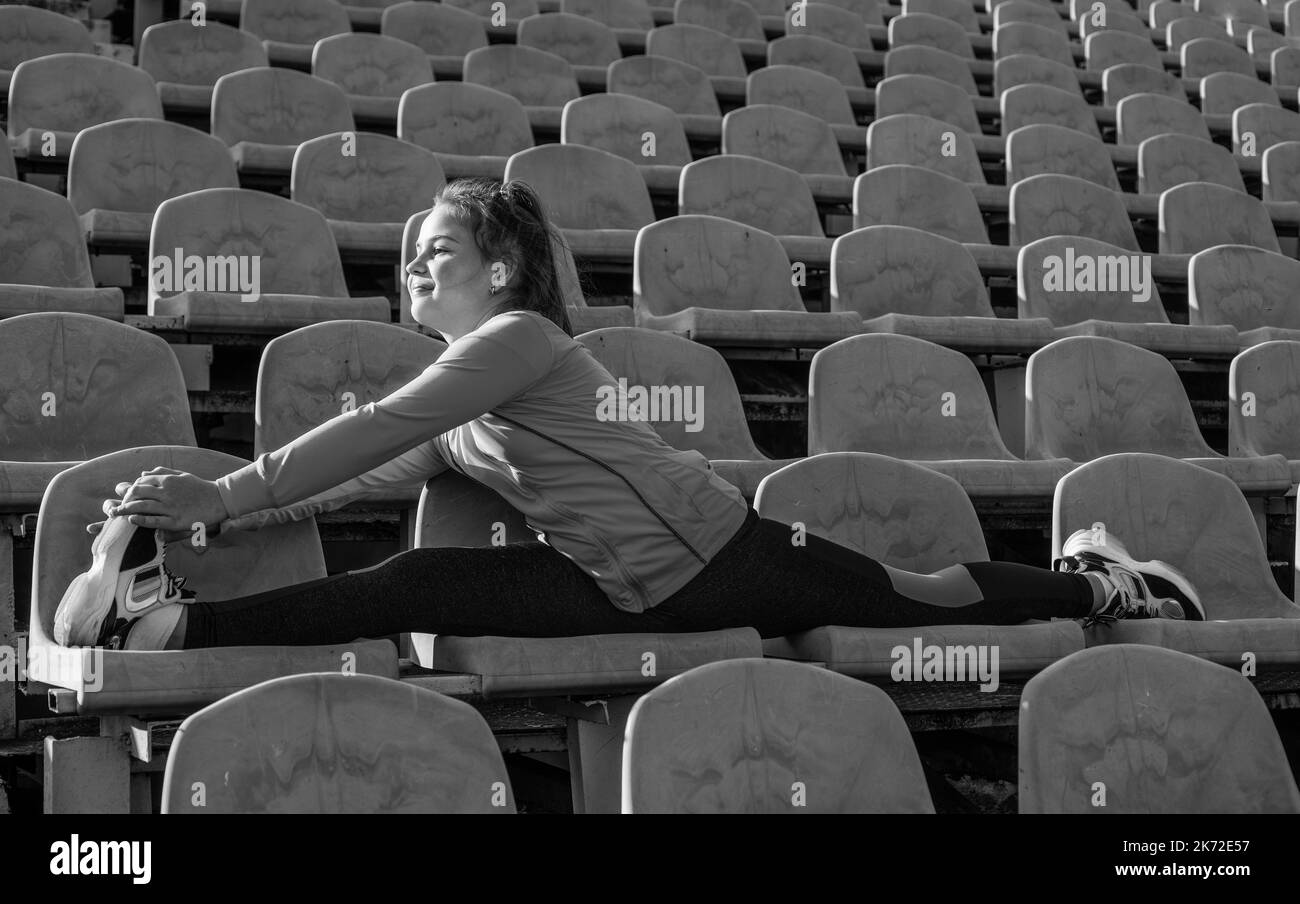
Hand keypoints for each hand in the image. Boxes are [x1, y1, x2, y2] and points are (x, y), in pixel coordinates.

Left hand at [85, 468, 227, 535]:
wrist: (220, 499)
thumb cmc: (200, 487)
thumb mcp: (182, 475)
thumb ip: (162, 473)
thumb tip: (142, 474)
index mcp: (168, 481)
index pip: (141, 483)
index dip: (129, 489)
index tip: (123, 496)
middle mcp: (167, 492)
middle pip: (137, 494)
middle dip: (123, 500)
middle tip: (113, 507)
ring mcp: (171, 507)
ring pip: (142, 507)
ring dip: (125, 510)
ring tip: (114, 515)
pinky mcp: (176, 520)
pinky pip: (154, 520)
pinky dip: (141, 520)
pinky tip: (131, 520)